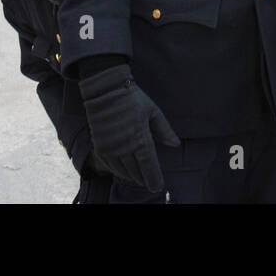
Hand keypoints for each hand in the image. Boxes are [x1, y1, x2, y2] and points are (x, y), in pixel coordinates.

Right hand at [78, 64, 178, 192]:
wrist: (105, 89)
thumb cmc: (132, 97)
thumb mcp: (153, 110)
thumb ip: (164, 130)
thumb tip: (176, 144)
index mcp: (141, 136)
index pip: (149, 165)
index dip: (154, 178)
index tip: (158, 186)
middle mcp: (125, 145)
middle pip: (136, 171)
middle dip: (144, 179)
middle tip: (150, 183)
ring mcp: (111, 146)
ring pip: (123, 170)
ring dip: (132, 177)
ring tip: (139, 179)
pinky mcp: (100, 144)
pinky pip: (110, 165)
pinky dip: (118, 171)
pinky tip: (123, 172)